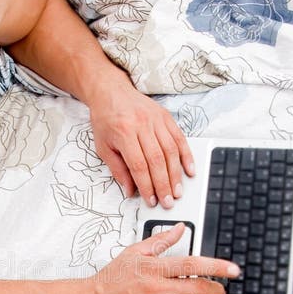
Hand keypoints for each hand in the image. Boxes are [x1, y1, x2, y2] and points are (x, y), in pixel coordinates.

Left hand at [88, 81, 194, 208]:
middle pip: (157, 160)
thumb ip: (117, 169)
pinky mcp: (166, 117)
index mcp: (124, 133)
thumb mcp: (103, 146)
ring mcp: (156, 120)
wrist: (111, 91)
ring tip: (178, 191)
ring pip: (171, 151)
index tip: (151, 200)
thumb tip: (131, 190)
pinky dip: (186, 155)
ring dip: (176, 174)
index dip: (146, 185)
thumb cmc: (105, 120)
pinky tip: (189, 170)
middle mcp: (142, 125)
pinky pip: (179, 138)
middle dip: (164, 184)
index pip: (138, 165)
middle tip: (168, 202)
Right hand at [88, 223, 238, 293]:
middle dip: (218, 290)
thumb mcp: (134, 253)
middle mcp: (158, 289)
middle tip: (227, 291)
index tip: (233, 270)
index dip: (216, 266)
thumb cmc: (111, 279)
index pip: (192, 264)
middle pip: (197, 287)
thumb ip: (160, 241)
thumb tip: (180, 229)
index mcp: (155, 268)